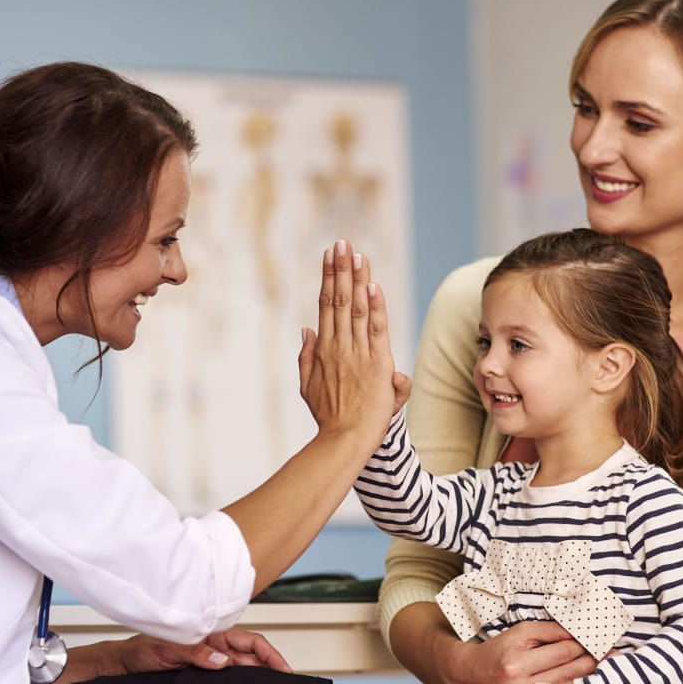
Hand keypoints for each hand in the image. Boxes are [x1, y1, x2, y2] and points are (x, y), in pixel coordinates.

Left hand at [116, 629, 291, 673]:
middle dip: (272, 671)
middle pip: (253, 658)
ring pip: (243, 672)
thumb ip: (194, 653)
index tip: (285, 671)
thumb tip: (222, 661)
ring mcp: (210, 664)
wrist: (120, 666)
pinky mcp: (202, 679)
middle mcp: (215, 648)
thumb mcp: (165, 650)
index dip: (271, 655)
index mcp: (212, 635)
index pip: (252, 641)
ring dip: (258, 682)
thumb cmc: (140, 652)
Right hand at [297, 240, 409, 439]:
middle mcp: (339, 347)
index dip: (329, 279)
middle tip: (342, 243)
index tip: (330, 256)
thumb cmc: (329, 418)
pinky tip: (372, 285)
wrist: (345, 440)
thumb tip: (306, 329)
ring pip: (355, 309)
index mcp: (324, 350)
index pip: (326, 306)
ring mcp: (357, 354)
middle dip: (341, 269)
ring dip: (356, 280)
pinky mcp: (376, 365)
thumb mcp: (308, 387)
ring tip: (355, 254)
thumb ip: (306, 357)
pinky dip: (374, 307)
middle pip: (338, 300)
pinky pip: (375, 330)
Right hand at [446, 620, 598, 683]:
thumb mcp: (520, 633)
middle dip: (593, 662)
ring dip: (588, 679)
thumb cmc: (498, 650)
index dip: (585, 645)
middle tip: (615, 655)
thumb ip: (550, 632)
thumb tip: (579, 630)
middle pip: (567, 673)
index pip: (562, 651)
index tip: (604, 640)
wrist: (468, 677)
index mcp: (518, 660)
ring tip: (609, 671)